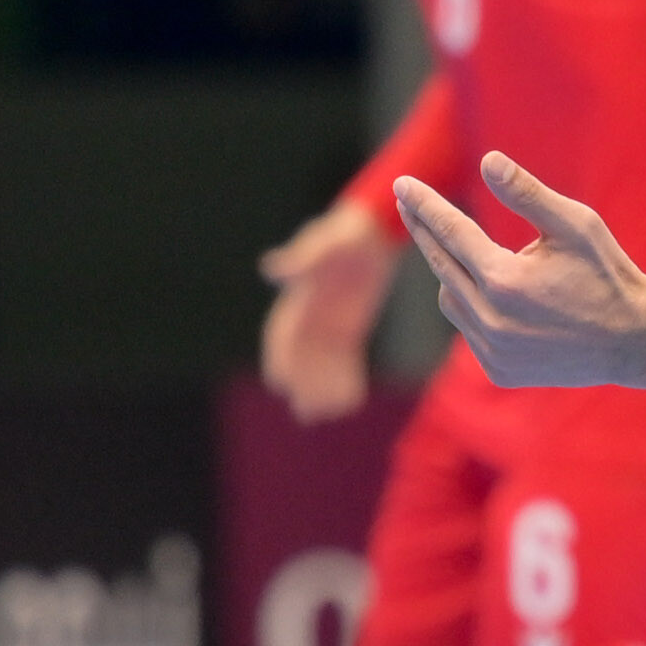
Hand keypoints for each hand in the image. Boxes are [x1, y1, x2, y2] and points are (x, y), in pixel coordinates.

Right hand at [256, 199, 397, 421]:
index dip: (281, 357)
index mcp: (298, 298)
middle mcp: (309, 317)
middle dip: (303, 384)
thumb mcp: (326, 242)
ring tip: (327, 413)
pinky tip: (352, 401)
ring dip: (323, 389)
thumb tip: (271, 268)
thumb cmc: (346, 233)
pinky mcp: (349, 329)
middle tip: (307, 413)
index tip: (281, 382)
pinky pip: (345, 360)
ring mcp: (329, 325)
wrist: (374, 231)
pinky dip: (346, 379)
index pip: (282, 333)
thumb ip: (303, 259)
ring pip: (322, 365)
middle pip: (302, 358)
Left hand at [400, 157, 645, 387]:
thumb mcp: (575, 225)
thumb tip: (487, 160)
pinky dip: (474, 307)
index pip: (451, 232)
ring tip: (473, 253)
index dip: (425, 205)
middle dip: (424, 230)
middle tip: (409, 203)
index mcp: (505, 279)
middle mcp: (491, 319)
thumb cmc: (607, 274)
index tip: (402, 185)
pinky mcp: (498, 370)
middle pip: (441, 265)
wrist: (632, 341)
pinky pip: (468, 329)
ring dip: (455, 273)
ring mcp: (493, 350)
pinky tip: (499, 296)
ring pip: (451, 300)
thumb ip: (527, 193)